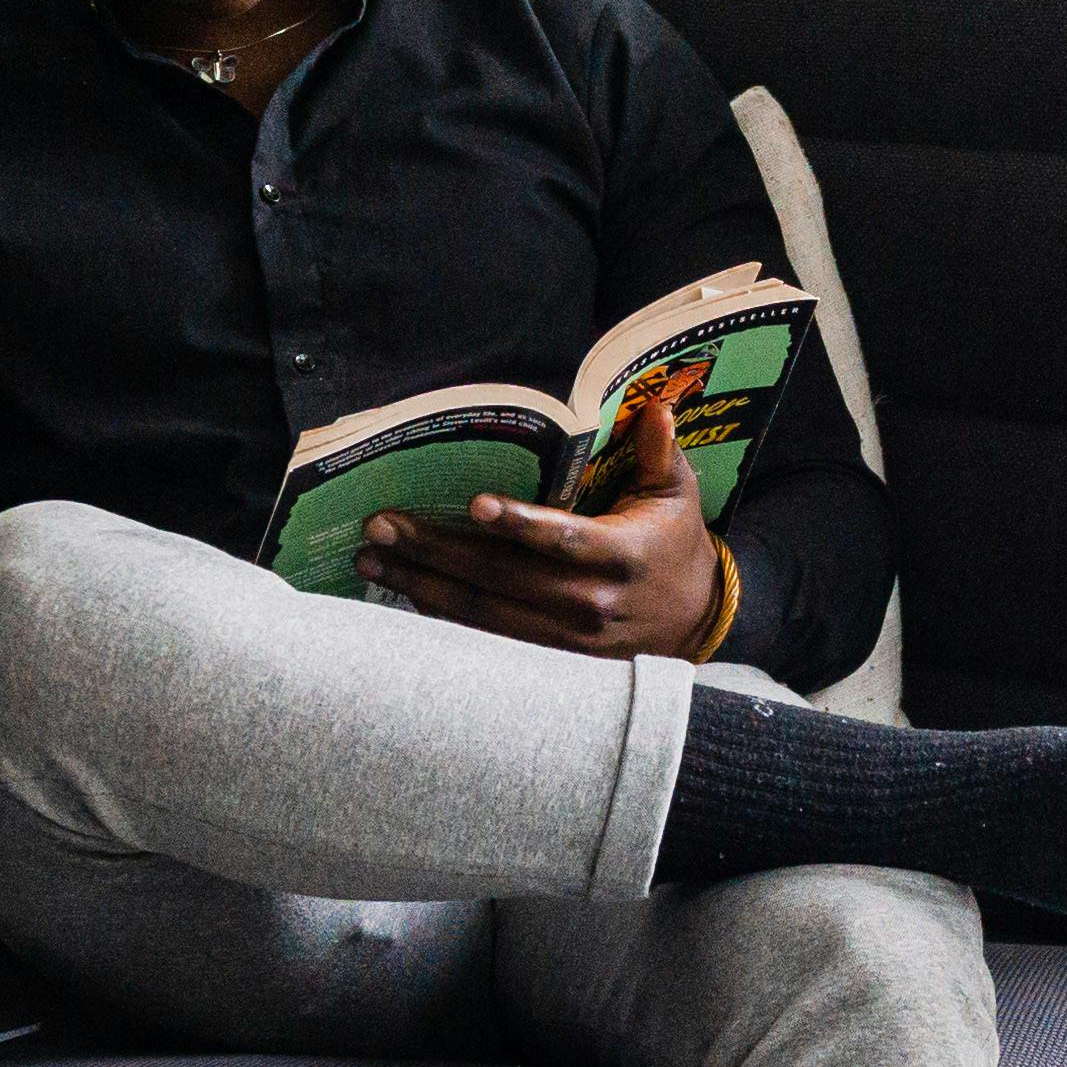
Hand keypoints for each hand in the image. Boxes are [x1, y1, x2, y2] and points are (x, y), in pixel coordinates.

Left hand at [359, 389, 724, 659]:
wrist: (694, 622)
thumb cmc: (674, 545)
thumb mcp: (676, 495)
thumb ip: (660, 451)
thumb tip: (656, 406)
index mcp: (620, 554)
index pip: (563, 538)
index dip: (519, 523)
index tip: (472, 505)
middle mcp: (590, 602)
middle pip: (502, 577)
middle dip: (435, 549)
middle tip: (382, 526)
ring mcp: (566, 639)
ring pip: (483, 614)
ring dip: (421, 584)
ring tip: (372, 560)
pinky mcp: (550, 661)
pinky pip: (487, 639)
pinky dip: (442, 615)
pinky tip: (404, 591)